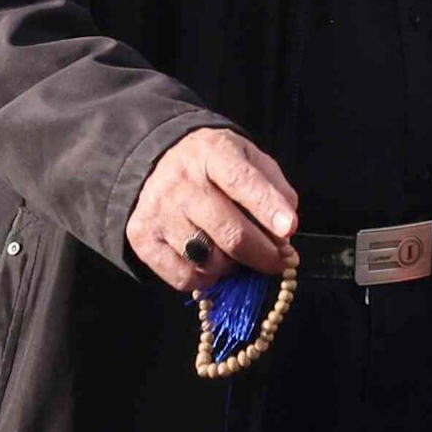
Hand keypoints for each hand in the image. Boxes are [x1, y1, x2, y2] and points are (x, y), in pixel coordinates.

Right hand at [125, 125, 298, 292]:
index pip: (241, 182)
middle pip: (230, 233)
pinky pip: (183, 277)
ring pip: (208, 261)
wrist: (155, 162)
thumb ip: (273, 189)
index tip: (289, 228)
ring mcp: (159, 211)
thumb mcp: (247, 158)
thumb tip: (285, 232)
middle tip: (278, 260)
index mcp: (212, 153)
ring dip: (231, 267)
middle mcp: (181, 181)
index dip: (268, 207)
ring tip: (233, 253)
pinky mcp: (142, 237)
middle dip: (263, 255)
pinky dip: (204, 279)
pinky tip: (208, 262)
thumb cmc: (213, 165)